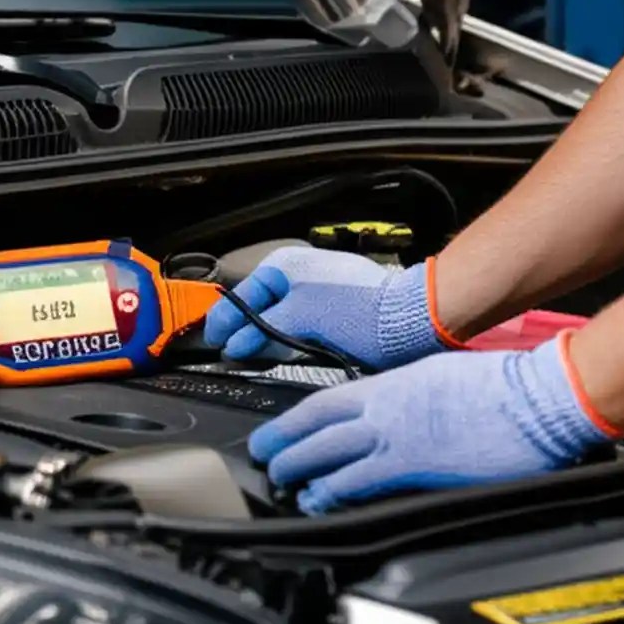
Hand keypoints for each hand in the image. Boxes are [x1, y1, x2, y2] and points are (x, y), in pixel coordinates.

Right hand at [203, 247, 453, 370]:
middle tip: (229, 352)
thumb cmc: (362, 310)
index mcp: (288, 265)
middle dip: (243, 330)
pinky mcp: (338, 313)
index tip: (212, 340)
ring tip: (252, 357)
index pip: (242, 293)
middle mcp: (303, 274)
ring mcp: (322, 294)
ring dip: (265, 338)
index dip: (224, 319)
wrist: (411, 320)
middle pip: (259, 305)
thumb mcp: (300, 317)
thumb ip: (262, 331)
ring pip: (280, 318)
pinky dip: (288, 341)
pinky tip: (284, 356)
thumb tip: (236, 345)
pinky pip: (301, 327)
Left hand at [251, 332, 623, 513]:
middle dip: (283, 443)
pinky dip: (333, 490)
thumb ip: (412, 393)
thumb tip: (399, 409)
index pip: (326, 401)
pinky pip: (358, 480)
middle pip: (316, 426)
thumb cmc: (502, 384)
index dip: (294, 419)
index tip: (276, 431)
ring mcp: (395, 436)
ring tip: (284, 482)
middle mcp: (384, 406)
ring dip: (300, 468)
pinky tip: (320, 499)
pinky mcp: (412, 465)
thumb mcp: (442, 375)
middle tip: (263, 457)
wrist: (536, 397)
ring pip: (328, 453)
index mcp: (392, 383)